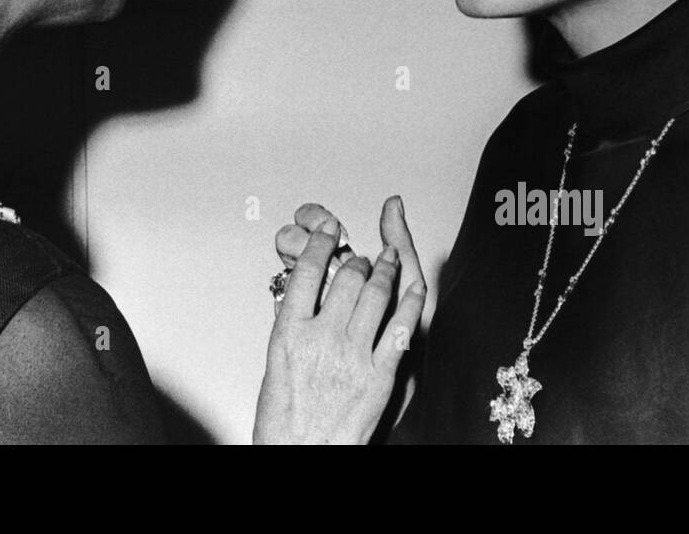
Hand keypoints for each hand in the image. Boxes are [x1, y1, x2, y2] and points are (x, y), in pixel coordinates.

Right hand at [254, 197, 425, 443]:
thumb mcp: (273, 364)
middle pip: (346, 277)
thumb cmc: (283, 423)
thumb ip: (288, 324)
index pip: (307, 271)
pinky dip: (410, 302)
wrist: (303, 461)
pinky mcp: (380, 376)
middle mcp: (322, 339)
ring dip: (386, 270)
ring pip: (376, 295)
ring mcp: (353, 356)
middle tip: (362, 256)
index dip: (321, 242)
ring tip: (390, 259)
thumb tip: (293, 294)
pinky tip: (415, 287)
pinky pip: (400, 328)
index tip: (328, 228)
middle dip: (358, 259)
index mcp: (289, 334)